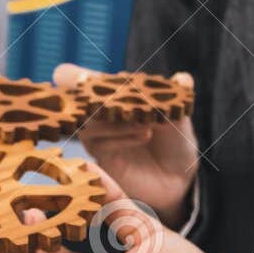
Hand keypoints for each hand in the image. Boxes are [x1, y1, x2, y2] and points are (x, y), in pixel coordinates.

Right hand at [58, 62, 198, 224]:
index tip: (71, 76)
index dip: (70, 76)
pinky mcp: (102, 160)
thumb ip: (176, 94)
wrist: (179, 176)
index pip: (81, 80)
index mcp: (112, 94)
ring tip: (146, 122)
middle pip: (78, 100)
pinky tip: (144, 135)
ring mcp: (98, 138)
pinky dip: (121, 136)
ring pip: (89, 123)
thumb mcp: (178, 114)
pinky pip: (100, 145)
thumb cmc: (174, 140)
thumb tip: (183, 78)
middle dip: (96, 95)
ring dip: (115, 119)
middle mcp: (100, 114)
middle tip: (123, 93)